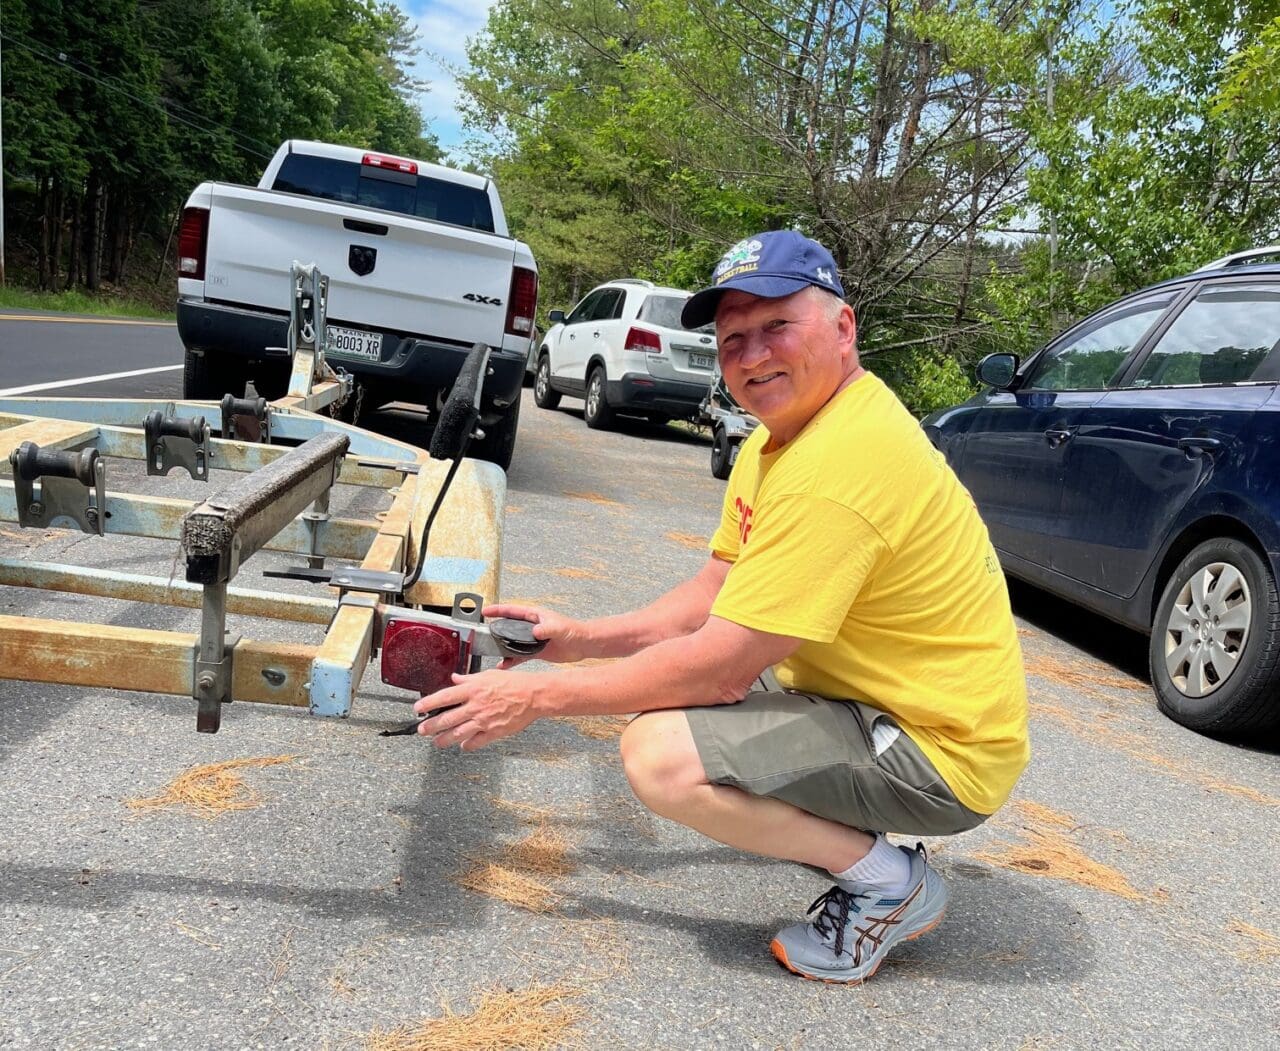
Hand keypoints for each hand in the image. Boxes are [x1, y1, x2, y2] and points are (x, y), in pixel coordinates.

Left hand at [413, 668, 539, 749]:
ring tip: (436, 742)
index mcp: (473, 690)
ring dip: (444, 739)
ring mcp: (484, 721)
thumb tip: (455, 679)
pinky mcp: (494, 732)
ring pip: (458, 733)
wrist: (534, 696)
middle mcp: (476, 706)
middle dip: (431, 726)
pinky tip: (462, 746)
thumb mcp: (489, 675)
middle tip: (422, 730)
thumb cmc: (514, 683)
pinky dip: (467, 746)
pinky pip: (476, 742)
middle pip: (447, 718)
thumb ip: (469, 679)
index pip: (445, 697)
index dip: (429, 703)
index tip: (418, 708)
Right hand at [482, 603, 592, 668]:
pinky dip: (511, 661)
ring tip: (491, 654)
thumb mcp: (559, 627)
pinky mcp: (536, 651)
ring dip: (502, 649)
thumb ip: (547, 628)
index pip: (512, 611)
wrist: (583, 645)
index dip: (497, 610)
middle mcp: (531, 626)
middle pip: (508, 627)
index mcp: (534, 616)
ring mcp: (532, 639)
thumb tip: (535, 631)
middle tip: (483, 635)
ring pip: (512, 643)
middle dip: (495, 630)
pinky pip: (519, 656)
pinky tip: (503, 667)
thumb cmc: (574, 630)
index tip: (484, 612)